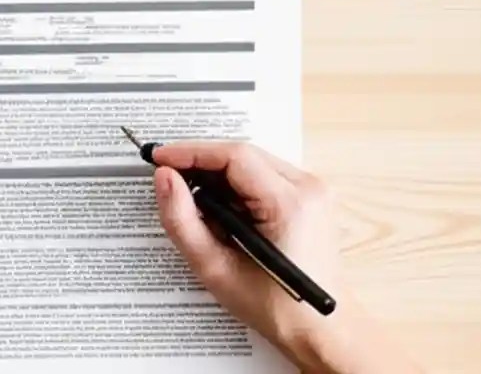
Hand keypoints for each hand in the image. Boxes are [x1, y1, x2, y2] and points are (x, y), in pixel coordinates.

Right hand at [152, 142, 419, 373]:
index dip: (191, 152)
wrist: (320, 328)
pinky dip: (237, 186)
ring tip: (197, 205)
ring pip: (253, 163)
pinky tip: (223, 211)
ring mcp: (314, 190)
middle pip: (243, 154)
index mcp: (290, 204)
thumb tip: (164, 179)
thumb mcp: (216, 269)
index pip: (234, 156)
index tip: (160, 157)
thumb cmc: (275, 307)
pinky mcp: (310, 196)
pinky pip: (265, 175)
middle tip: (170, 180)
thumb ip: (183, 220)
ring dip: (220, 176)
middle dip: (202, 163)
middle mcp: (308, 188)